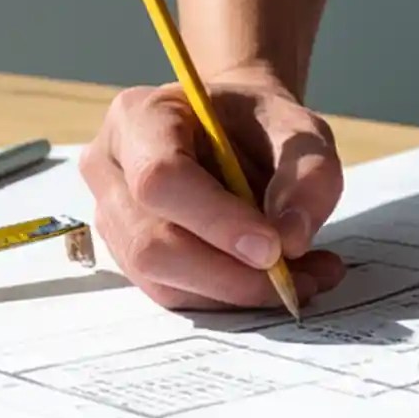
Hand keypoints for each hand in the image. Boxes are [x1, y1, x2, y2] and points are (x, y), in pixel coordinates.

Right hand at [79, 65, 345, 309]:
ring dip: (236, 293)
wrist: (237, 129)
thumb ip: (307, 174)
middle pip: (150, 244)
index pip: (160, 178)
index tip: (274, 249)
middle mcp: (111, 170)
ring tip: (302, 280)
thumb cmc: (259, 122)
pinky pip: (174, 295)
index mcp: (140, 118)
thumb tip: (291, 241)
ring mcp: (113, 219)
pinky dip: (229, 299)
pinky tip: (274, 283)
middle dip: (229, 275)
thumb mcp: (300, 129)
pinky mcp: (131, 257)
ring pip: (161, 280)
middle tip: (296, 279)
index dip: (216, 221)